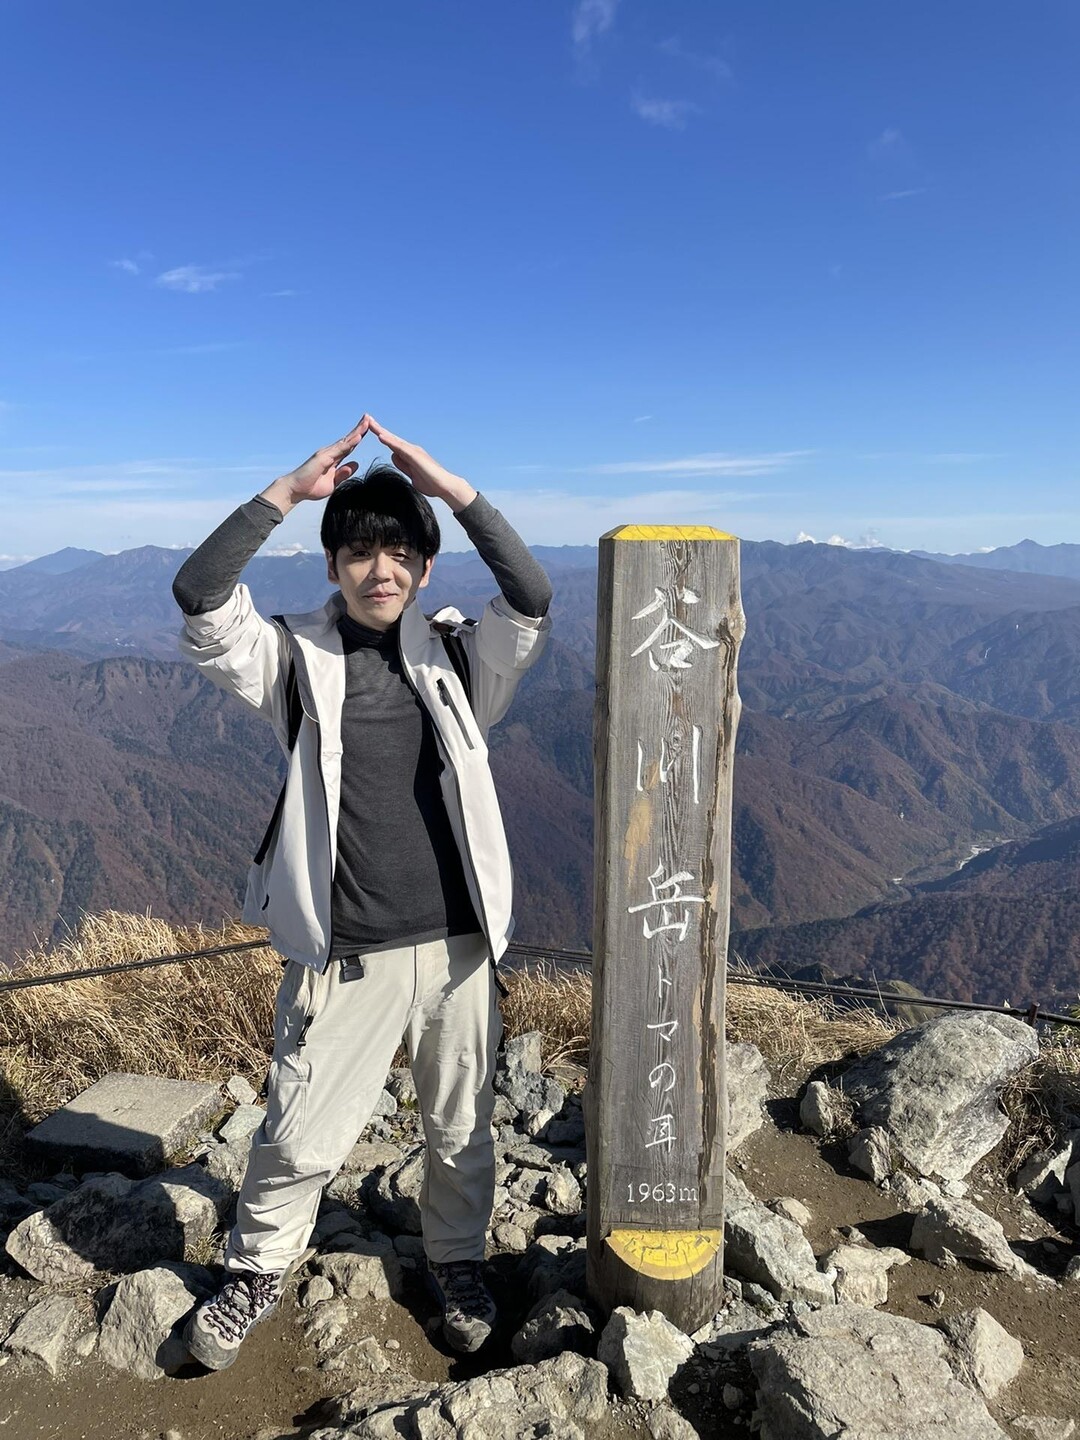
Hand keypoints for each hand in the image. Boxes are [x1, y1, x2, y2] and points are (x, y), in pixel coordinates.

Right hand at [263, 417, 368, 513]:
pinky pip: (339, 449)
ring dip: (357, 431)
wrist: (296, 490)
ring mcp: (326, 454)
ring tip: (367, 421)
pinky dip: (349, 443)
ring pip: (345, 441)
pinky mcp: (323, 458)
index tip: (369, 428)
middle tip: (369, 417)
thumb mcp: (333, 483)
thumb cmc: (311, 487)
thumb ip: (343, 474)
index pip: (349, 446)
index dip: (358, 437)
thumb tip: (355, 464)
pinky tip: (358, 437)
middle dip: (359, 428)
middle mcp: (330, 453)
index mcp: (334, 459)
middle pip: (348, 439)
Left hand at [363, 415, 477, 512]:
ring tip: (370, 422)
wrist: (445, 487)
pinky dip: (390, 441)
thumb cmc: (431, 482)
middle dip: (378, 428)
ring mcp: (413, 451)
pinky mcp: (416, 456)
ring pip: (394, 440)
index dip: (380, 435)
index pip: (391, 443)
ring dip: (382, 431)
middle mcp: (410, 449)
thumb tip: (393, 455)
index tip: (368, 428)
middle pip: (391, 437)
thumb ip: (402, 464)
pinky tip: (381, 436)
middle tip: (366, 417)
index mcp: (408, 454)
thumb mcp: (411, 473)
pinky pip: (400, 447)